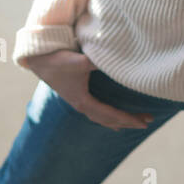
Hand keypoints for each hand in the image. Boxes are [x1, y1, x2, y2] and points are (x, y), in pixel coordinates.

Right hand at [23, 49, 153, 130]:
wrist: (37, 59)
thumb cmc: (58, 60)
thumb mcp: (80, 61)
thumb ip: (100, 62)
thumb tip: (120, 60)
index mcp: (83, 102)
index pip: (111, 114)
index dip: (129, 119)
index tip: (144, 122)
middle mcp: (80, 105)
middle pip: (108, 119)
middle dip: (127, 121)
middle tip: (146, 122)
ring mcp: (76, 102)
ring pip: (100, 117)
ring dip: (116, 121)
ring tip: (129, 124)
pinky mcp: (74, 96)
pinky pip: (94, 111)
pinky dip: (105, 116)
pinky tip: (108, 117)